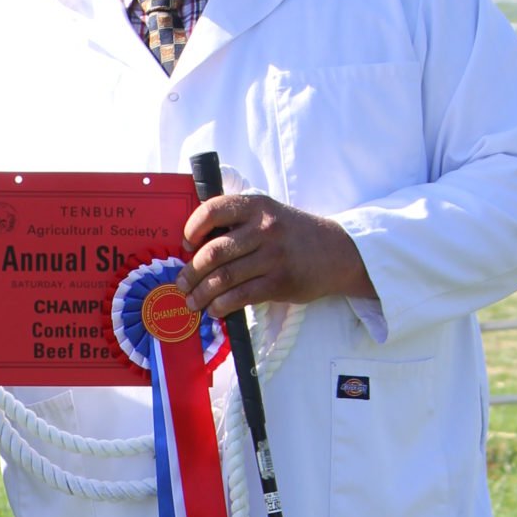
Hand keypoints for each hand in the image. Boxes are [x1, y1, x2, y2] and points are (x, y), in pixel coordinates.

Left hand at [180, 191, 375, 319]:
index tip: (186, 244)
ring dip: (201, 294)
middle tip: (181, 284)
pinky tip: (214, 309)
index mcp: (256, 206)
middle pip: (214, 252)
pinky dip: (221, 306)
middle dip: (191, 272)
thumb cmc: (291, 235)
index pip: (213, 210)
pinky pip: (241, 296)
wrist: (335, 251)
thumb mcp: (268, 215)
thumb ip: (238, 224)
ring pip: (223, 278)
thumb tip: (196, 249)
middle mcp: (264, 228)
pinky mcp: (280, 282)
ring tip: (192, 302)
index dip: (193, 228)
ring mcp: (273, 256)